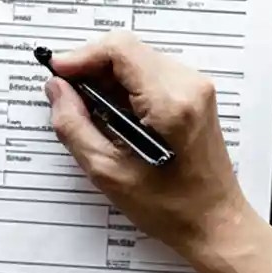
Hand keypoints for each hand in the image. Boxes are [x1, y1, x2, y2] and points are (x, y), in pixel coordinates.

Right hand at [44, 31, 247, 259]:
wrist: (215, 223)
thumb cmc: (169, 207)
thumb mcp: (107, 171)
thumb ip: (74, 125)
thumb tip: (56, 89)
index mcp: (169, 103)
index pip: (119, 49)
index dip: (81, 56)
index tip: (57, 74)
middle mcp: (188, 86)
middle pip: (126, 51)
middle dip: (90, 68)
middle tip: (67, 97)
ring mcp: (195, 88)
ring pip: (135, 60)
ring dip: (105, 78)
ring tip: (89, 113)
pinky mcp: (194, 95)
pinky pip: (148, 73)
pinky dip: (122, 87)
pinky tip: (112, 115)